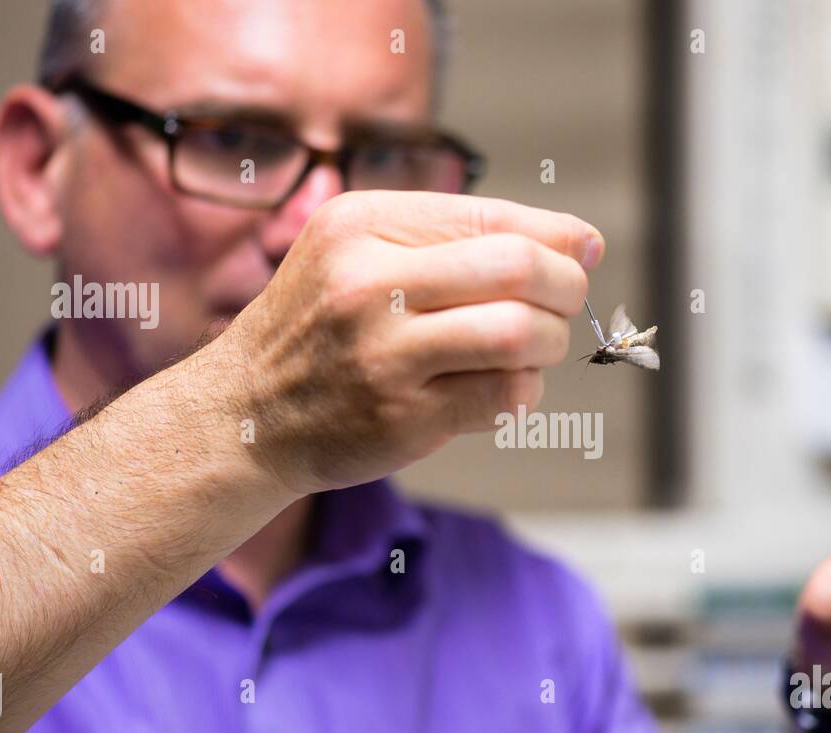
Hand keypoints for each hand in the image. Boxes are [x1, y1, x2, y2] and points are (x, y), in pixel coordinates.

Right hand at [212, 190, 603, 496]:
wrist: (246, 415)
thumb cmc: (323, 328)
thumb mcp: (358, 254)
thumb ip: (456, 239)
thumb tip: (582, 241)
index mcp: (361, 227)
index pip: (492, 216)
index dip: (557, 235)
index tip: (584, 250)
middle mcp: (369, 285)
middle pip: (518, 268)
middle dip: (567, 285)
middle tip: (567, 303)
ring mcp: (385, 356)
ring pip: (521, 334)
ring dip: (550, 342)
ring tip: (533, 349)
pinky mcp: (403, 418)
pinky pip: (506, 396)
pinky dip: (524, 391)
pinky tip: (500, 387)